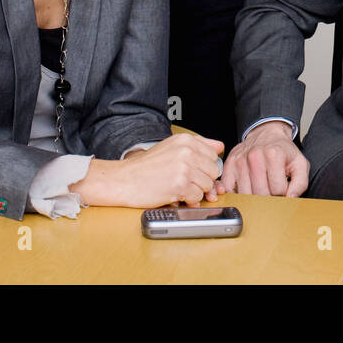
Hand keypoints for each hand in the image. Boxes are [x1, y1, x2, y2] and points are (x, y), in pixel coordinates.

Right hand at [71, 133, 223, 208]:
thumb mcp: (171, 147)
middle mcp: (187, 152)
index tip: (193, 172)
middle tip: (185, 183)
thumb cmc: (145, 167)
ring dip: (195, 192)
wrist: (123, 180)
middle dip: (202, 181)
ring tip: (178, 189)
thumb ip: (198, 145)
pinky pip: (197, 197)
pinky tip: (176, 196)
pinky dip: (188, 201)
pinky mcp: (179, 185)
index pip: (213, 156)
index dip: (204, 168)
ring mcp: (184, 168)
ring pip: (207, 186)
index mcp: (186, 141)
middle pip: (213, 172)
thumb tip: (220, 147)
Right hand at [219, 120, 308, 196]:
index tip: (282, 185)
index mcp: (274, 155)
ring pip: (245, 195)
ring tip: (260, 186)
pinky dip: (237, 194)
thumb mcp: (299, 163)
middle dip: (268, 196)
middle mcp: (254, 157)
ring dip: (254, 196)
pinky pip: (229, 190)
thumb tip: (291, 199)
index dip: (282, 192)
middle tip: (271, 188)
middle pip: (261, 194)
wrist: (266, 134)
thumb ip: (300, 183)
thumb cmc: (282, 151)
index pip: (278, 190)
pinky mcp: (229, 166)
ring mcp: (240, 161)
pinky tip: (247, 187)